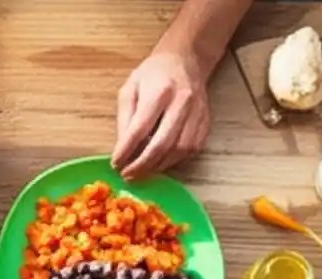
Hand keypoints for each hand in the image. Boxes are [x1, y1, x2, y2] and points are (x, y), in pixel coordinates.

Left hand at [112, 51, 211, 179]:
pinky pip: (192, 149)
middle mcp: (182, 102)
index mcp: (160, 91)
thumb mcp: (130, 89)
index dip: (126, 151)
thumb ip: (125, 118)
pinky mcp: (206, 122)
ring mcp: (197, 113)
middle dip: (143, 165)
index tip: (115, 164)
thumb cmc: (154, 74)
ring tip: (143, 171)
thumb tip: (122, 149)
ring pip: (179, 150)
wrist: (185, 60)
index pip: (140, 129)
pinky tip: (161, 161)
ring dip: (159, 166)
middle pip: (162, 143)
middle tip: (129, 175)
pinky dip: (175, 160)